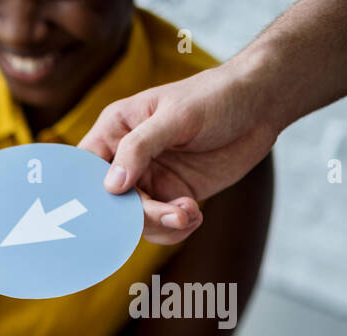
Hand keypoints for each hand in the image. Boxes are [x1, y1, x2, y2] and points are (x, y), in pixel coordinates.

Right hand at [78, 61, 279, 243]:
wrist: (262, 105)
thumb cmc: (216, 96)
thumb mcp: (176, 116)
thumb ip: (140, 148)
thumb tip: (111, 186)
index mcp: (115, 131)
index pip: (83, 169)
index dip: (86, 194)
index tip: (104, 213)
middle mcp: (126, 159)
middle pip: (110, 203)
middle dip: (136, 216)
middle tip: (168, 214)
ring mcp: (149, 180)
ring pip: (135, 221)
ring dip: (161, 225)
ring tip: (188, 213)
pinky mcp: (172, 195)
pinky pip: (161, 225)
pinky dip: (176, 228)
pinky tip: (195, 215)